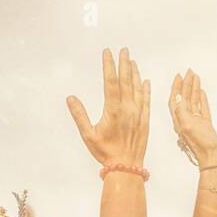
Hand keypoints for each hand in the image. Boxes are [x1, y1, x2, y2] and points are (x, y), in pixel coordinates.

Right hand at [67, 48, 150, 166]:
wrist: (126, 167)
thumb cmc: (105, 153)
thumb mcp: (88, 135)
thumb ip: (79, 115)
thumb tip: (70, 98)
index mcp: (113, 110)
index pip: (111, 82)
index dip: (109, 65)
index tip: (107, 52)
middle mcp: (127, 109)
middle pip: (126, 81)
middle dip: (124, 64)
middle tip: (124, 50)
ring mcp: (138, 114)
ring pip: (137, 89)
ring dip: (135, 73)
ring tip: (132, 61)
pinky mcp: (145, 121)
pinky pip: (146, 101)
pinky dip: (146, 90)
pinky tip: (145, 81)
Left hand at [168, 70, 216, 167]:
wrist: (214, 158)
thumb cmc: (201, 146)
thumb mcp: (188, 126)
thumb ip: (181, 111)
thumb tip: (177, 96)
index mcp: (179, 121)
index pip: (175, 100)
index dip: (176, 87)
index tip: (179, 76)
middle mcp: (186, 121)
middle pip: (184, 99)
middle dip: (186, 84)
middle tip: (189, 72)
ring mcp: (196, 123)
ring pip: (194, 102)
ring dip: (194, 89)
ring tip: (196, 77)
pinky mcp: (206, 126)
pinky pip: (202, 109)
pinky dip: (202, 99)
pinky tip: (202, 92)